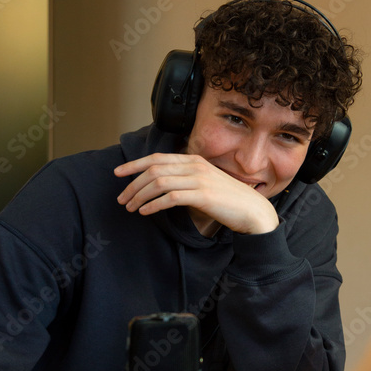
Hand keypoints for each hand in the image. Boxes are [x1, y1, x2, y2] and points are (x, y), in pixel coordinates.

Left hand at [114, 152, 279, 233]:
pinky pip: (170, 197)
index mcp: (194, 160)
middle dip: (133, 184)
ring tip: (130, 207)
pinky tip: (144, 212)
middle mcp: (194, 166)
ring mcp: (199, 179)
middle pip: (154, 170)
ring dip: (139, 195)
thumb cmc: (227, 199)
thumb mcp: (205, 183)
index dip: (135, 164)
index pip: (157, 158)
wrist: (252, 210)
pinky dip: (153, 204)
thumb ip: (186, 179)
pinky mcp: (202, 195)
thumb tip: (162, 186)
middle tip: (121, 198)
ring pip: (158, 182)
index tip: (118, 173)